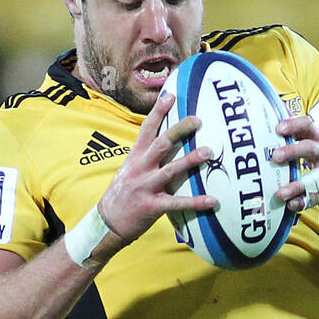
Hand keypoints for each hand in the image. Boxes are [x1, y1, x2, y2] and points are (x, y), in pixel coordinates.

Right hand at [98, 92, 218, 243]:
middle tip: (198, 120)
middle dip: (179, 130)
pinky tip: (212, 201)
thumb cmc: (122, 195)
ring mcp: (145, 187)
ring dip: (190, 160)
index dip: (158, 111)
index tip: (170, 95)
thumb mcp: (129, 170)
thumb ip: (145, 157)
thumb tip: (165, 143)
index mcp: (134, 158)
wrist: (106, 222)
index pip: (146, 129)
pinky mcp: (152, 207)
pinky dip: (196, 202)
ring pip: (171, 169)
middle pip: (161, 143)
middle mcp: (140, 169)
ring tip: (208, 151)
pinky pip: (177, 203)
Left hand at [271, 115, 318, 214]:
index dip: (294, 125)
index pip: (308, 125)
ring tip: (280, 193)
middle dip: (292, 151)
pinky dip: (304, 201)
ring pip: (313, 178)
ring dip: (296, 186)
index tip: (278, 128)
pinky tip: (292, 205)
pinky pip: (318, 196)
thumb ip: (302, 135)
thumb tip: (277, 118)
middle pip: (310, 148)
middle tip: (274, 156)